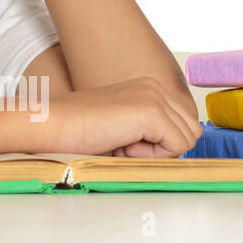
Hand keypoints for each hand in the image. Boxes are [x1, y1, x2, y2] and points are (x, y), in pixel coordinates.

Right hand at [43, 77, 203, 157]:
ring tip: (122, 142)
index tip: (126, 140)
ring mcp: (154, 97)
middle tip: (124, 143)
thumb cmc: (78, 130)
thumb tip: (179, 149)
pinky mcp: (151, 112)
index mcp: (148, 86)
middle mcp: (154, 86)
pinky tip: (122, 144)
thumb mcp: (123, 125)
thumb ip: (151, 130)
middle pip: (190, 130)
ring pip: (187, 139)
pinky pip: (177, 147)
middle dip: (162, 147)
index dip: (159, 143)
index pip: (183, 124)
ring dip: (157, 152)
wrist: (52, 125)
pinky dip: (151, 156)